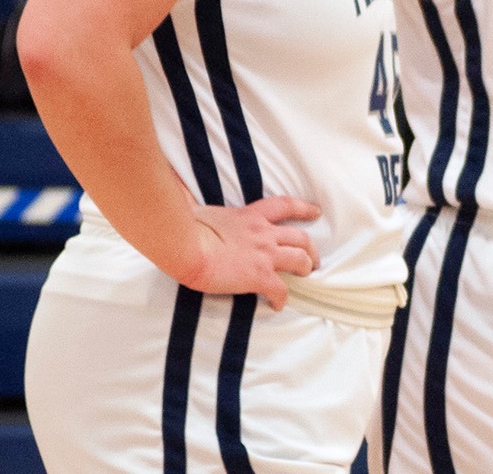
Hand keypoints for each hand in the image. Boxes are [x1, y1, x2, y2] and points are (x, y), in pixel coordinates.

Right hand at [182, 196, 321, 309]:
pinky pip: (280, 290)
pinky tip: (277, 305)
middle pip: (301, 238)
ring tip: (304, 277)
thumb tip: (177, 188)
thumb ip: (195, 198)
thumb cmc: (186, 226)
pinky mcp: (259, 276)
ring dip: (305, 268)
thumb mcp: (197, 207)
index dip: (304, 209)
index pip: (285, 206)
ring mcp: (264, 255)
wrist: (187, 246)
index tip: (315, 212)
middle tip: (313, 259)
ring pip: (300, 260)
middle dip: (311, 249)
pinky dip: (281, 298)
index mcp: (250, 216)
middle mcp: (263, 233)